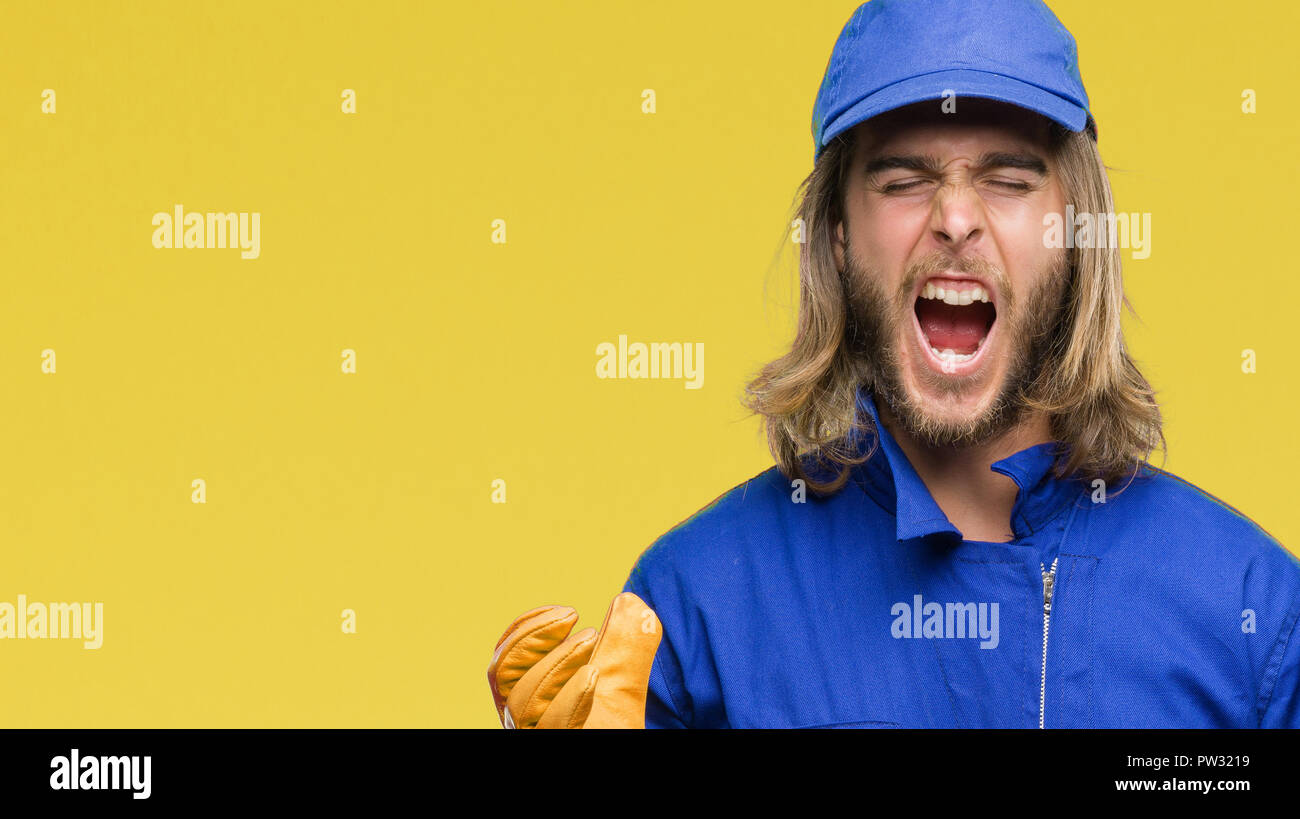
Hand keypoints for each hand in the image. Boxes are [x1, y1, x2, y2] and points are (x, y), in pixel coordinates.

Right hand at [487, 592, 661, 728]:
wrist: (619, 748)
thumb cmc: (615, 727)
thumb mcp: (625, 684)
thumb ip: (627, 646)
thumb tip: (633, 604)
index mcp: (525, 699)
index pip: (504, 661)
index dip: (526, 628)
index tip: (564, 612)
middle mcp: (522, 723)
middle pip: (504, 676)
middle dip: (538, 638)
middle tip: (578, 619)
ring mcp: (537, 737)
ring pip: (523, 703)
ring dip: (556, 662)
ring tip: (591, 641)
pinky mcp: (558, 745)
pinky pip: (551, 729)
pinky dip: (569, 697)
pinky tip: (593, 676)